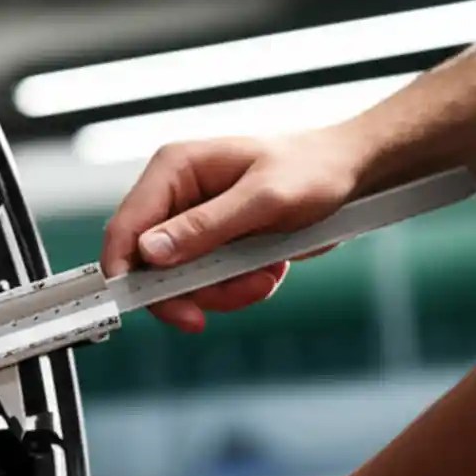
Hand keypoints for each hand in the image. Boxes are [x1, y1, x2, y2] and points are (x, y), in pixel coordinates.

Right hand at [101, 127, 370, 331]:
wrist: (351, 174)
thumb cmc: (313, 170)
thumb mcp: (263, 199)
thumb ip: (204, 227)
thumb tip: (149, 252)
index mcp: (174, 170)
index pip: (125, 226)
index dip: (124, 269)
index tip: (145, 302)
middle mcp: (175, 195)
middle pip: (148, 263)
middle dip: (187, 290)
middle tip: (220, 306)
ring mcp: (191, 221)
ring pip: (179, 280)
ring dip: (221, 291)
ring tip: (263, 278)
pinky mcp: (211, 242)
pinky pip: (205, 281)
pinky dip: (234, 288)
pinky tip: (266, 271)